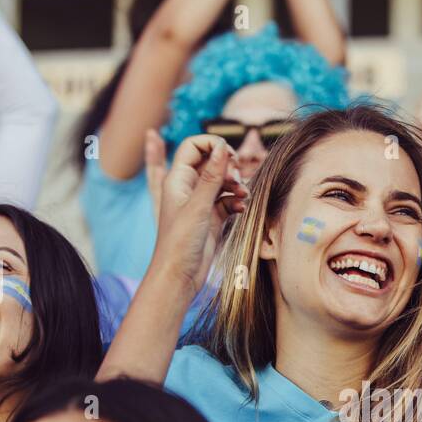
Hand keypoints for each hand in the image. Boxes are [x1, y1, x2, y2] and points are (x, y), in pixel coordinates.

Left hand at [151, 131, 247, 290]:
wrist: (179, 276)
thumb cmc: (180, 242)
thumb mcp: (198, 205)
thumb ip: (212, 176)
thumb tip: (222, 148)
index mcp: (178, 180)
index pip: (194, 146)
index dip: (212, 145)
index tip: (228, 156)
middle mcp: (188, 188)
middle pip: (210, 162)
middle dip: (227, 166)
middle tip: (236, 179)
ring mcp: (200, 204)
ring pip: (221, 182)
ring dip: (235, 185)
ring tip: (243, 195)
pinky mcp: (211, 219)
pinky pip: (227, 201)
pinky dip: (235, 202)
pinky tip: (241, 209)